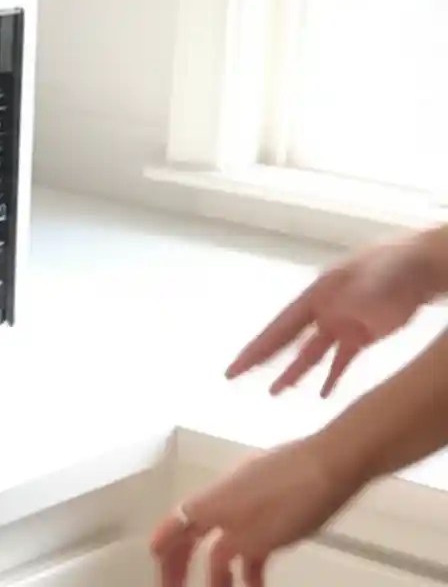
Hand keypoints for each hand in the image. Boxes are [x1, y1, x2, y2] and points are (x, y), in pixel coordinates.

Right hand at [150, 437, 360, 586]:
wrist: (334, 461)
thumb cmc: (294, 497)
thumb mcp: (258, 536)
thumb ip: (229, 551)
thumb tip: (215, 562)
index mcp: (213, 503)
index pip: (175, 527)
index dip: (164, 550)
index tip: (158, 569)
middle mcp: (223, 497)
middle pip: (193, 532)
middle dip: (183, 562)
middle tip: (179, 586)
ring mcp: (247, 496)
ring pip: (223, 536)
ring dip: (221, 567)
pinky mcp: (270, 498)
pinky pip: (248, 533)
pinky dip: (247, 557)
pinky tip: (256, 577)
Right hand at [227, 229, 447, 395]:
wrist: (425, 266)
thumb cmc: (394, 266)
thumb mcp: (369, 280)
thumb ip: (349, 299)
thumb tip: (328, 316)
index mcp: (316, 296)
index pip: (279, 329)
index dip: (256, 349)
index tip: (234, 368)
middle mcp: (323, 311)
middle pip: (286, 341)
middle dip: (261, 359)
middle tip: (234, 376)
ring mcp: (342, 323)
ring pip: (311, 354)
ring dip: (293, 372)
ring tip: (272, 393)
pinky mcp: (363, 335)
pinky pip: (342, 361)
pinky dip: (332, 377)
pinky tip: (320, 394)